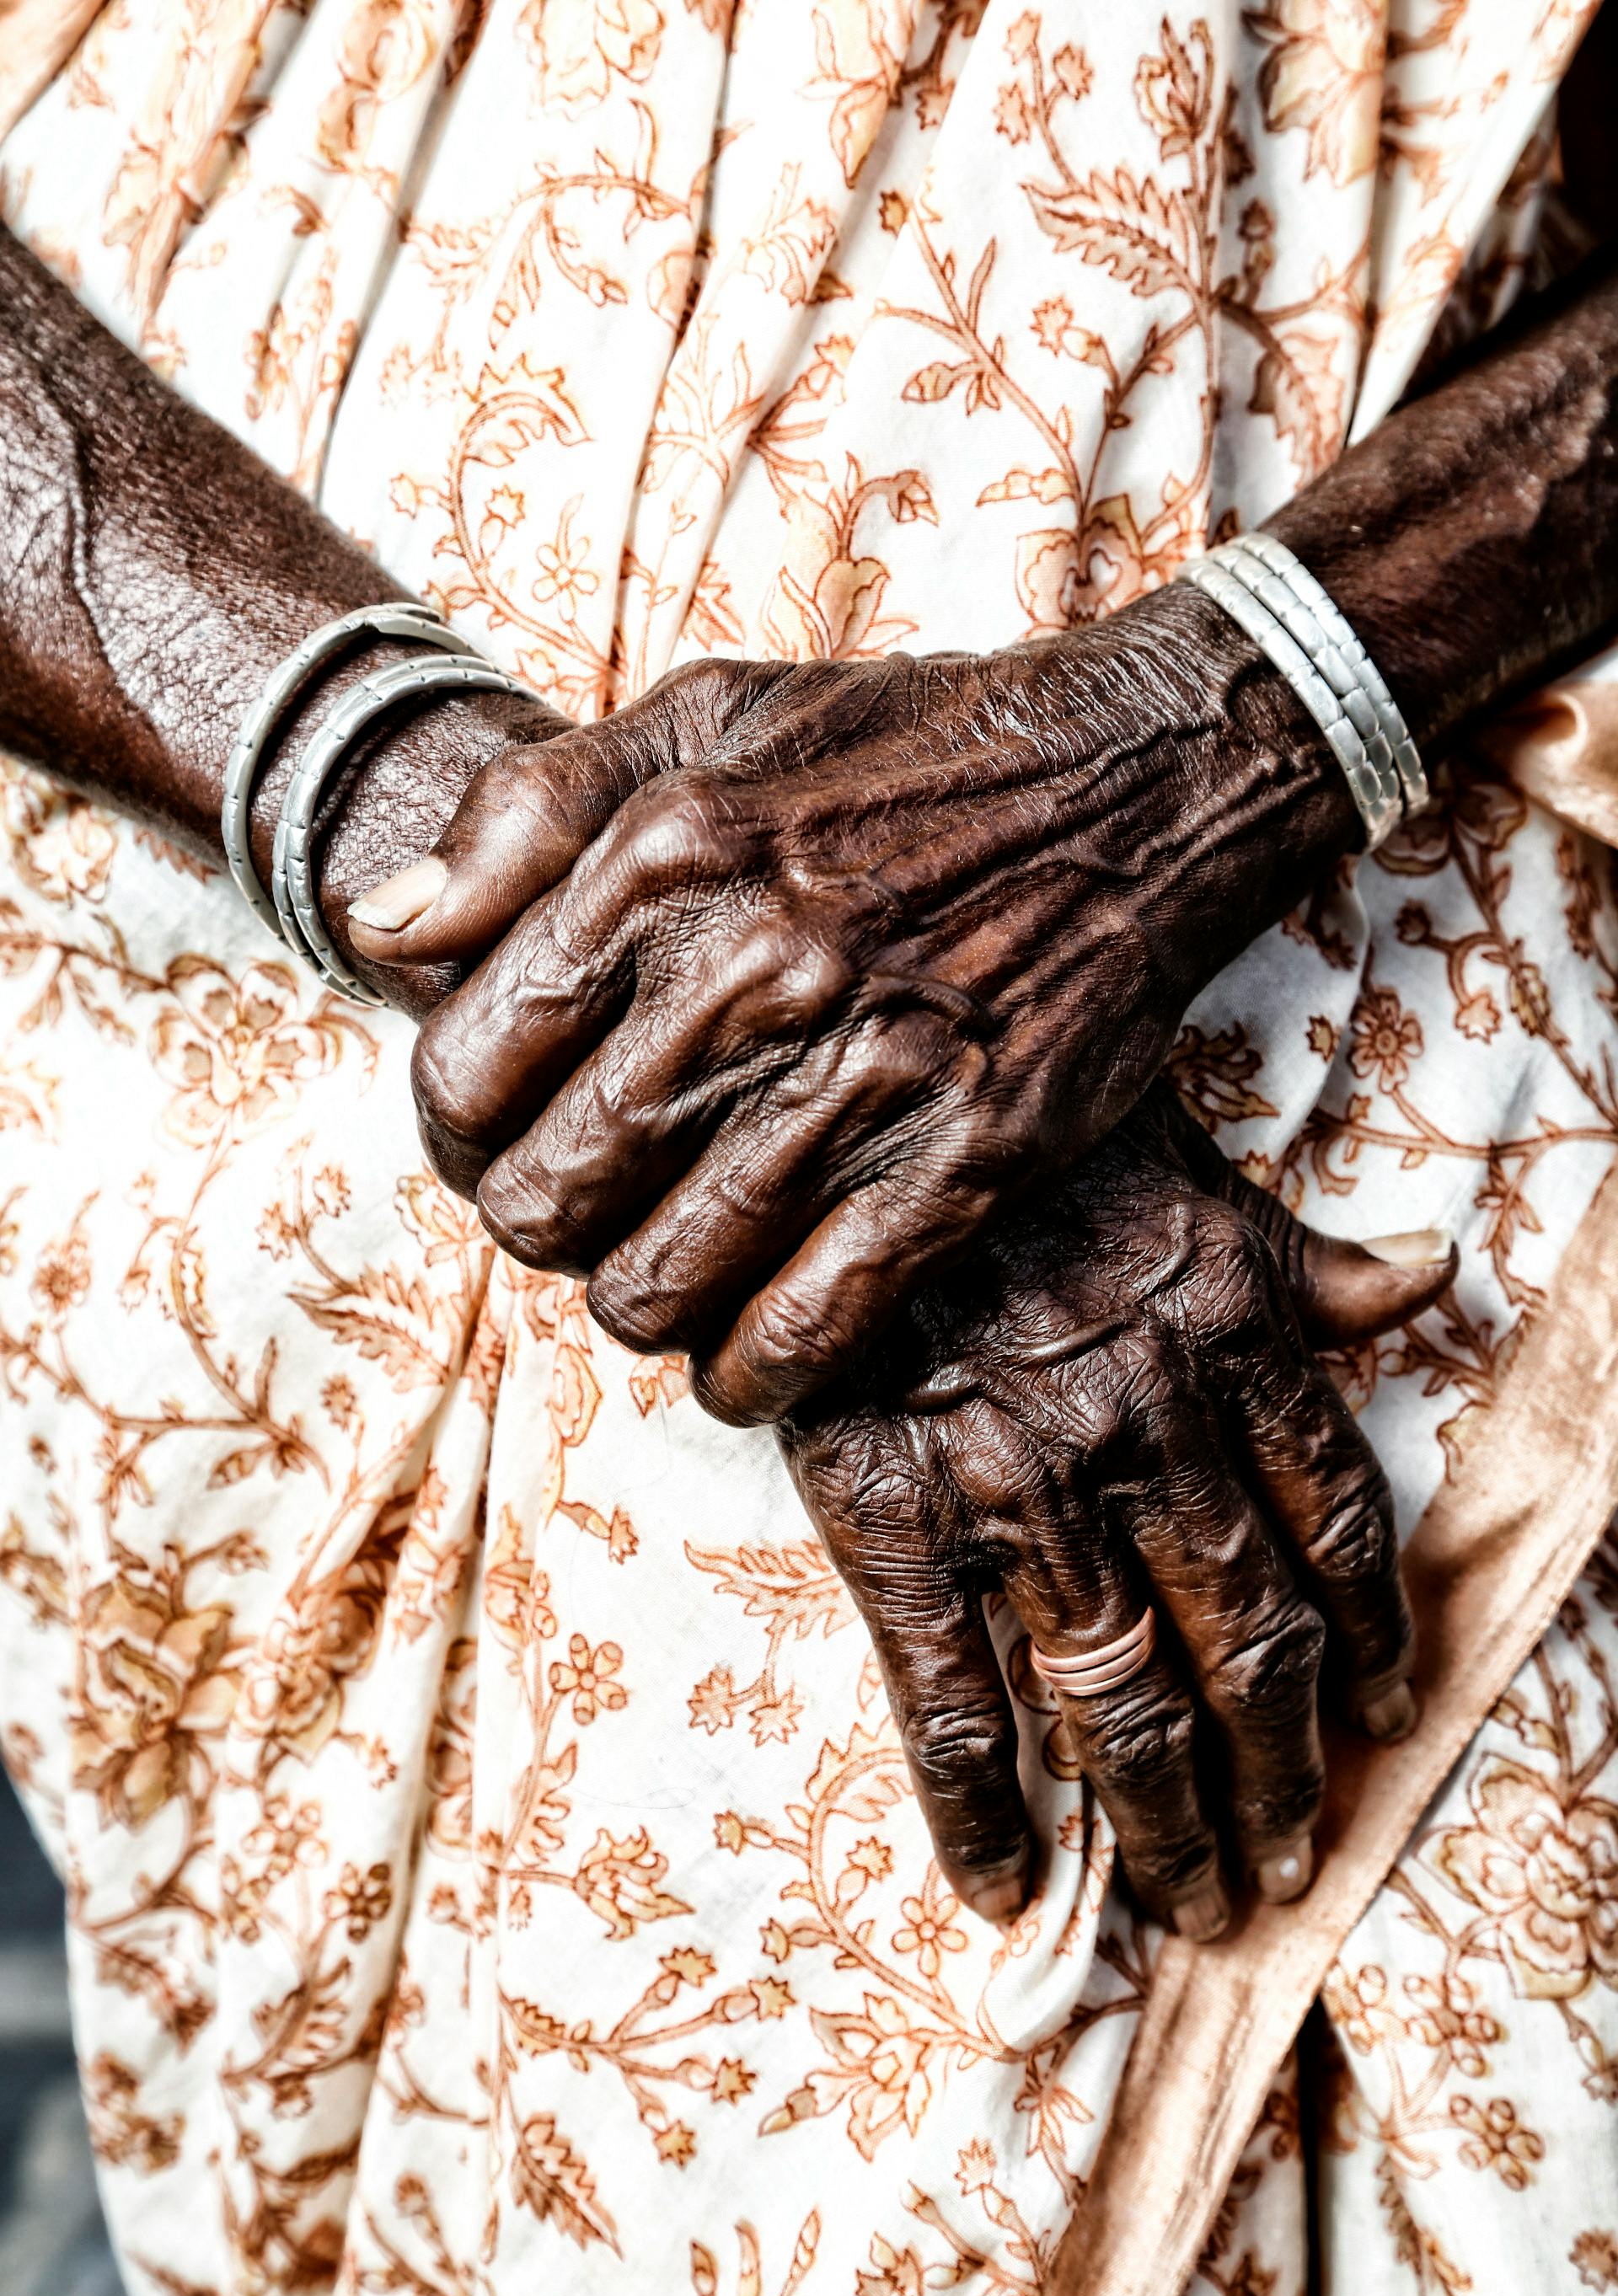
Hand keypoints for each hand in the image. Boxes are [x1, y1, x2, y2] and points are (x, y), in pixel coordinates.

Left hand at [356, 592, 1359, 1421]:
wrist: (1137, 779)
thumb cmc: (902, 752)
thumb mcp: (701, 718)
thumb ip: (523, 815)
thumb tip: (382, 933)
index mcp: (659, 858)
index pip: (460, 1073)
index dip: (455, 1135)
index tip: (500, 1137)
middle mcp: (748, 969)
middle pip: (541, 1201)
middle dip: (541, 1228)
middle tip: (587, 1209)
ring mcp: (862, 1074)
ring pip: (654, 1286)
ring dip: (639, 1306)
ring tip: (666, 1272)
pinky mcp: (963, 1159)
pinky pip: (803, 1330)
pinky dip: (749, 1374)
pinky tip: (746, 1357)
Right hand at [773, 1084, 1454, 1934]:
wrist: (842, 1104)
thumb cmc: (1028, 1141)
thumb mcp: (1196, 1179)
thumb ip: (1311, 1261)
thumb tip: (1431, 1271)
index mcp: (1231, 1350)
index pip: (1337, 1528)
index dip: (1368, 1641)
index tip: (1379, 1719)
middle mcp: (1144, 1438)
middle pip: (1247, 1650)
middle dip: (1279, 1779)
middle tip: (1287, 1871)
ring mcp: (1017, 1491)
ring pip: (1124, 1704)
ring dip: (1169, 1825)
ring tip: (1198, 1904)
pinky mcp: (892, 1520)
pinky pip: (949, 1701)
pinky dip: (980, 1811)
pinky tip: (1003, 1889)